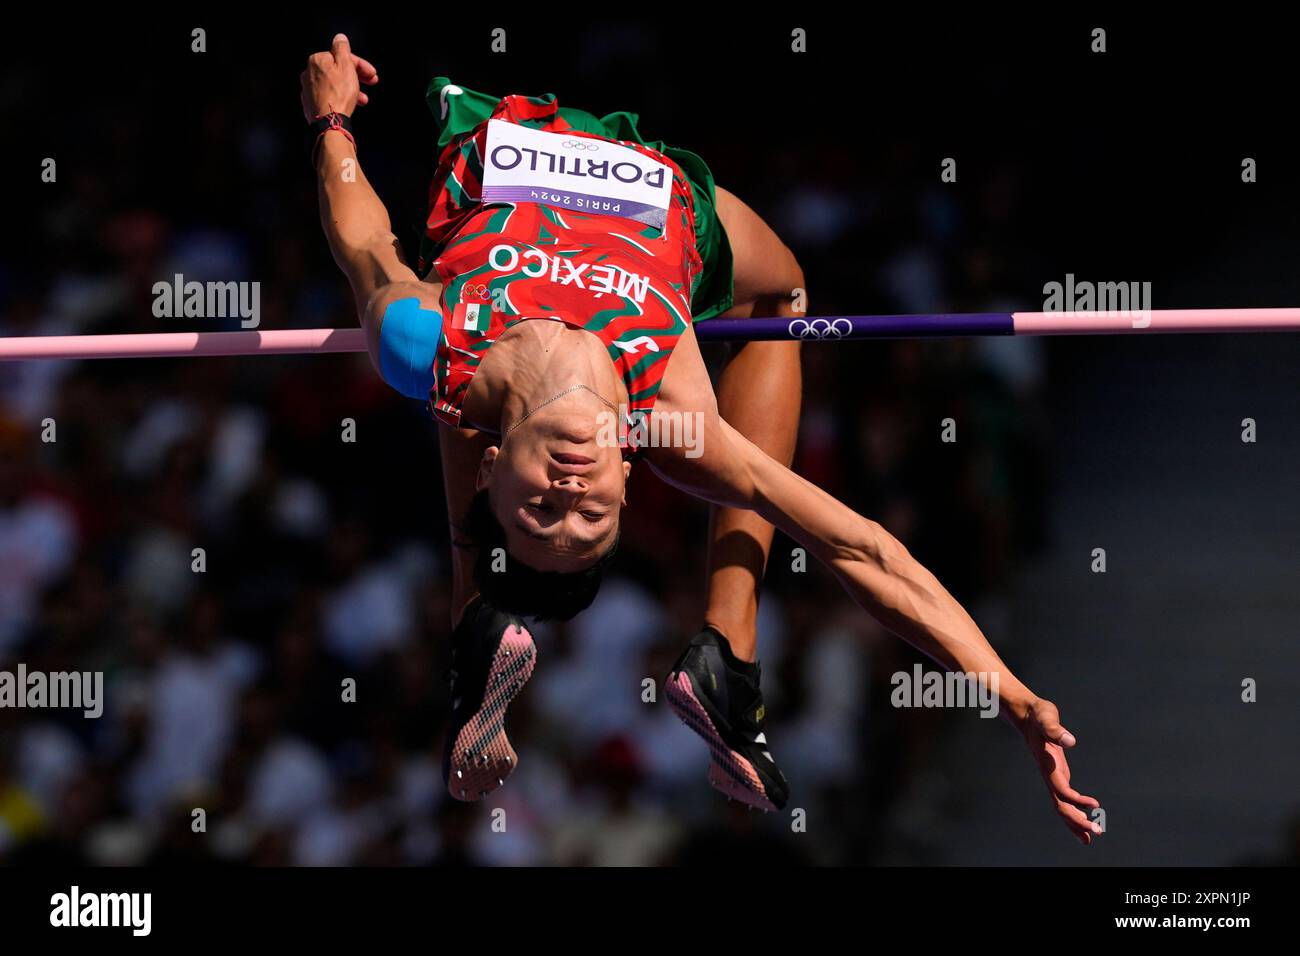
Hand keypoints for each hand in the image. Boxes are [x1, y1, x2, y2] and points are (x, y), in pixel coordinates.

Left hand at [299, 33, 378, 121]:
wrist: (329, 122)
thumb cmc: (339, 95)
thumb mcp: (346, 66)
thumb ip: (342, 49)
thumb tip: (340, 38)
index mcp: (317, 60)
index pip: (341, 57)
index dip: (360, 64)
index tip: (371, 73)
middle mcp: (309, 72)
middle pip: (337, 71)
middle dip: (356, 77)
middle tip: (370, 82)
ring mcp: (308, 89)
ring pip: (334, 85)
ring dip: (350, 89)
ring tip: (362, 99)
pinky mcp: (310, 103)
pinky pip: (328, 96)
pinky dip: (340, 98)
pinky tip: (348, 104)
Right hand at [1013, 696, 1101, 843]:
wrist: (1025, 714)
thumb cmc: (1037, 715)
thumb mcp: (1047, 718)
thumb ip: (1055, 729)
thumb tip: (1070, 740)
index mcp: (1047, 765)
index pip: (1061, 789)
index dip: (1076, 799)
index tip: (1094, 805)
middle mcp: (1049, 775)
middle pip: (1060, 805)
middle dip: (1076, 821)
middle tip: (1096, 833)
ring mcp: (1052, 776)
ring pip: (1061, 805)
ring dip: (1074, 822)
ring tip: (1089, 838)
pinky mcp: (1057, 773)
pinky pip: (1065, 797)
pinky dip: (1074, 809)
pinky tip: (1083, 817)